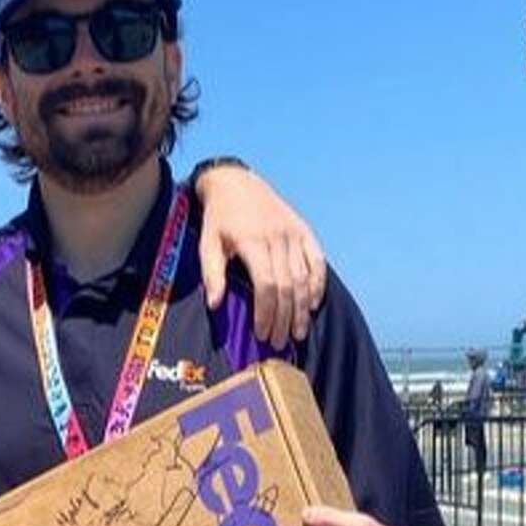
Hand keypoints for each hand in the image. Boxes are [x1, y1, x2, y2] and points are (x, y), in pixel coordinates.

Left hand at [193, 164, 326, 349]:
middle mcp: (278, 237)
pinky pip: (316, 260)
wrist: (235, 182)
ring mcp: (293, 233)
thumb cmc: (218, 218)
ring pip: (304, 277)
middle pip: (288, 286)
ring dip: (302, 308)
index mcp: (253, 241)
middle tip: (280, 342)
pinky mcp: (304, 230)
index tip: (263, 334)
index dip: (267, 313)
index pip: (267, 285)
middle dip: (285, 318)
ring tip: (299, 332)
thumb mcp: (207, 244)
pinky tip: (313, 304)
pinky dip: (317, 283)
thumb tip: (215, 305)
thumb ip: (212, 274)